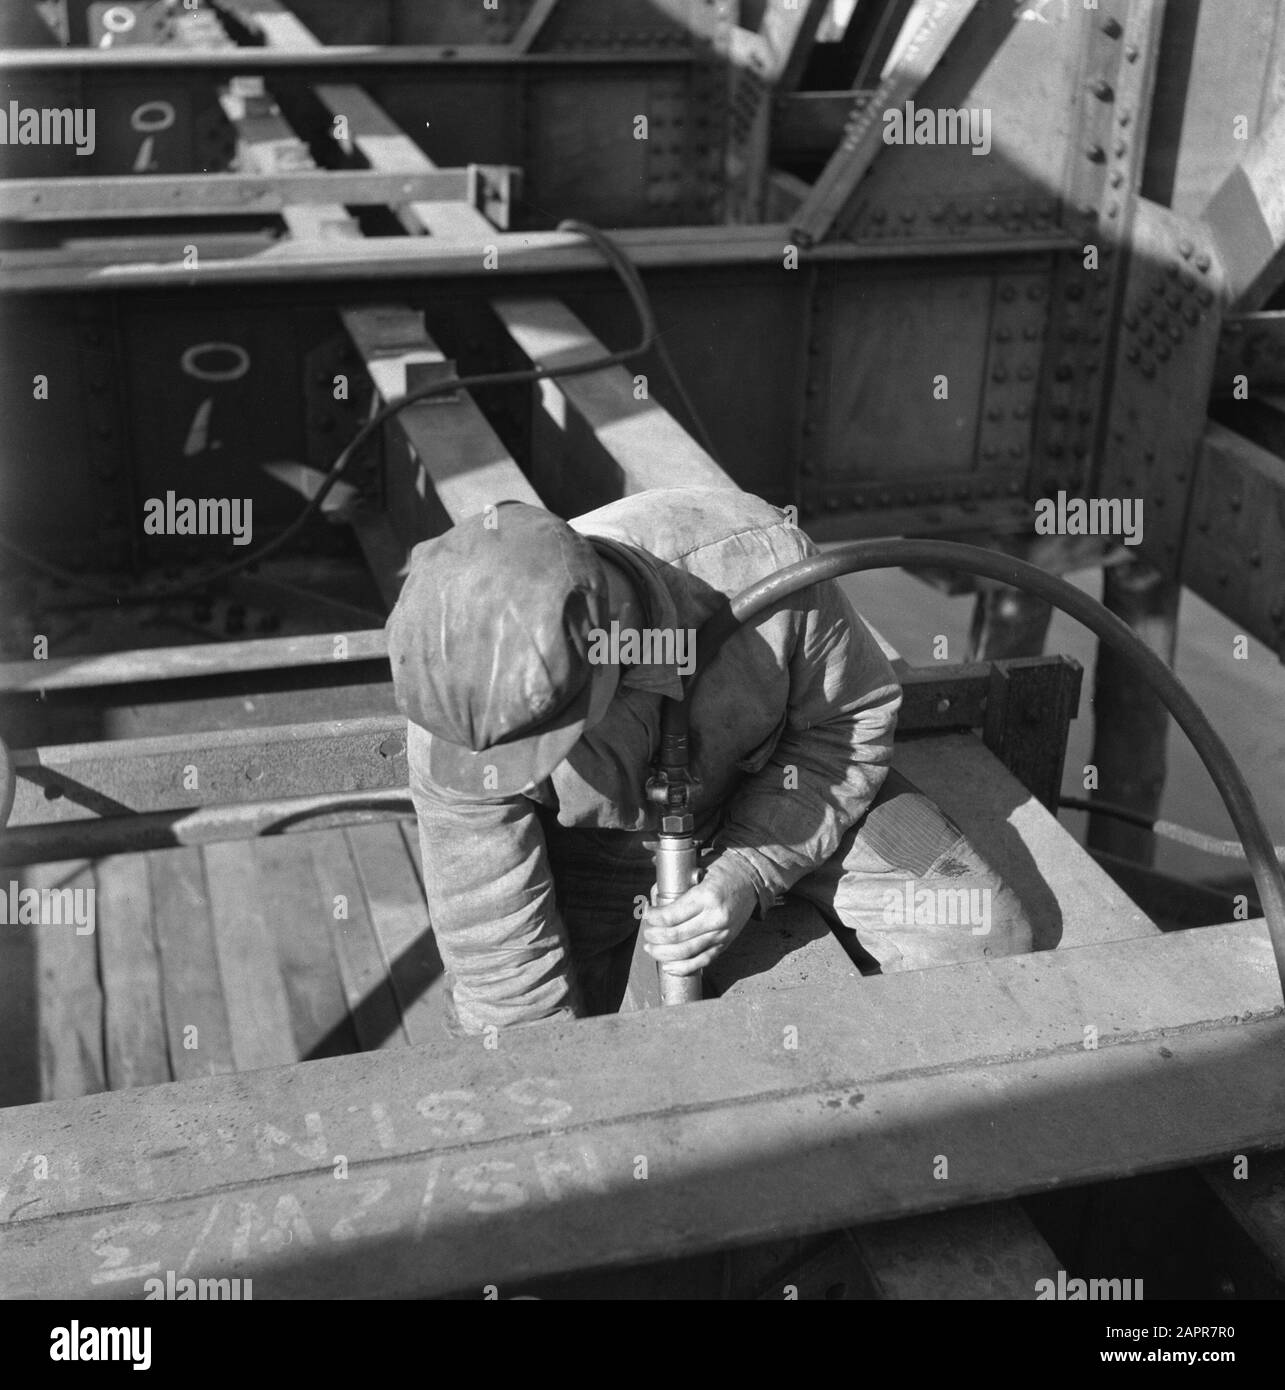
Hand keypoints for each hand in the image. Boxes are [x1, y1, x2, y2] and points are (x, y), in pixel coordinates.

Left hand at [641, 859, 758, 975]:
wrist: (753, 878)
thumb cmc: (724, 870)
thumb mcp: (701, 869)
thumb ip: (679, 884)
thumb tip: (654, 896)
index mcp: (707, 897)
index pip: (672, 916)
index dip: (653, 918)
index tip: (646, 914)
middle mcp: (715, 919)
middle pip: (676, 937)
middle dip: (655, 937)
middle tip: (646, 932)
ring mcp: (722, 934)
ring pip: (686, 953)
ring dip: (663, 954)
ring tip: (651, 948)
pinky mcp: (725, 943)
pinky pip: (703, 961)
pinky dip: (684, 967)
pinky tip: (669, 967)